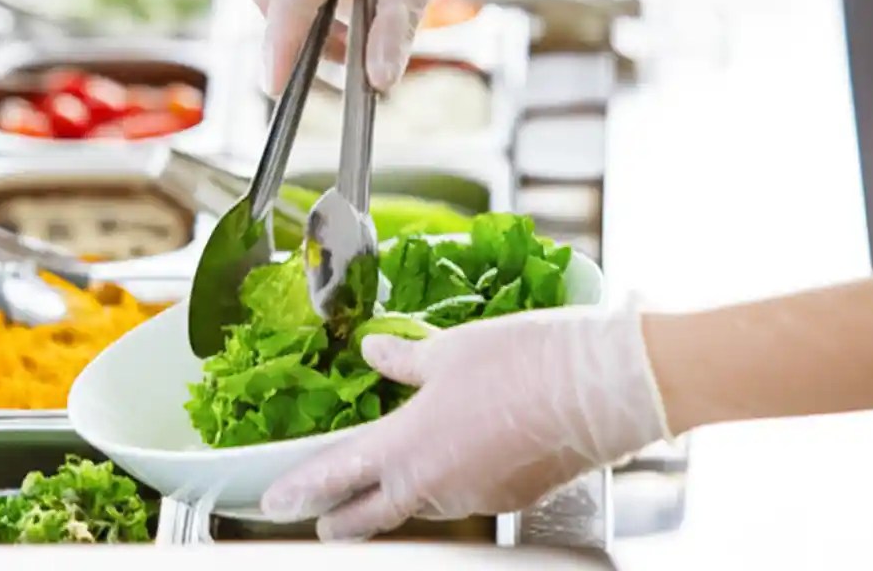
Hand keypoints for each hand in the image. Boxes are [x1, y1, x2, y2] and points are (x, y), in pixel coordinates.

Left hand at [260, 303, 670, 540]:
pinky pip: (463, 494)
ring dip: (399, 495)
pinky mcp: (510, 498)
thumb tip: (372, 354)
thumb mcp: (449, 351)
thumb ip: (403, 361)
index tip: (273, 503)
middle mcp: (434, 484)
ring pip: (421, 503)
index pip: (338, 476)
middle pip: (373, 514)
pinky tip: (458, 456)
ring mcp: (475, 496)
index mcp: (407, 447)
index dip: (301, 490)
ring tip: (389, 479)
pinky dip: (448, 481)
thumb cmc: (522, 362)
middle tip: (321, 522)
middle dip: (342, 519)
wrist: (598, 388)